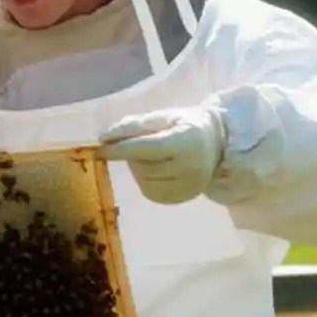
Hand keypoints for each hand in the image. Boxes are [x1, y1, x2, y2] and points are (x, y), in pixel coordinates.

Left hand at [99, 106, 226, 204]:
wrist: (216, 145)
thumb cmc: (184, 125)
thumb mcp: (162, 117)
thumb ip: (134, 125)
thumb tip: (104, 138)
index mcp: (189, 140)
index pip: (149, 147)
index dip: (123, 148)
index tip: (100, 147)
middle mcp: (192, 168)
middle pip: (144, 165)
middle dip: (131, 154)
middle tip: (139, 142)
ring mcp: (187, 188)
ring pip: (144, 179)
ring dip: (137, 166)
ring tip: (152, 155)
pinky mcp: (179, 200)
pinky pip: (149, 190)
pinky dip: (144, 178)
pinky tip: (156, 168)